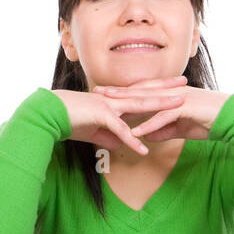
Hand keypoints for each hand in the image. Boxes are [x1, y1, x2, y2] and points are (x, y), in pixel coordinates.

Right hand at [51, 75, 187, 154]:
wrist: (48, 115)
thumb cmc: (67, 121)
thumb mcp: (91, 132)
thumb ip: (107, 137)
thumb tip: (119, 145)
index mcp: (112, 100)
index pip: (139, 93)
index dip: (156, 89)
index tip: (172, 86)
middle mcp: (113, 100)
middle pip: (144, 92)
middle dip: (166, 88)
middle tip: (185, 83)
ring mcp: (108, 106)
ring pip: (139, 105)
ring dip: (160, 106)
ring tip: (179, 106)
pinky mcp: (100, 116)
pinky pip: (120, 130)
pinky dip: (132, 140)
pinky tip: (144, 149)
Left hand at [92, 79, 229, 142]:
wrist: (233, 119)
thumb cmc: (209, 121)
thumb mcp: (181, 128)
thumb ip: (164, 129)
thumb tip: (148, 136)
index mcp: (170, 94)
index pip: (142, 91)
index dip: (123, 91)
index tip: (105, 93)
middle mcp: (172, 92)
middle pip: (140, 91)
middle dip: (119, 92)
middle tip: (98, 92)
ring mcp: (178, 99)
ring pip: (149, 100)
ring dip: (129, 105)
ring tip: (111, 108)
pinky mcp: (186, 108)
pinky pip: (164, 117)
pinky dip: (150, 125)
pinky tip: (136, 132)